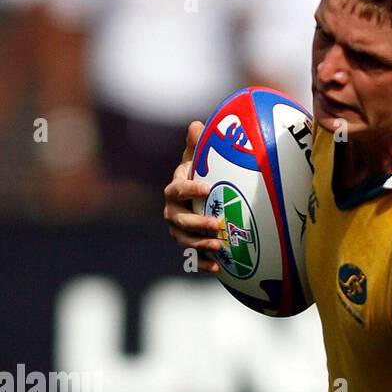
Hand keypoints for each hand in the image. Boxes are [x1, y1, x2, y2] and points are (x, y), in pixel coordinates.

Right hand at [163, 121, 222, 272]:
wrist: (203, 201)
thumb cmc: (203, 175)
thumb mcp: (200, 159)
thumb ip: (199, 145)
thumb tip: (197, 124)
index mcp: (175, 190)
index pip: (177, 189)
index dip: (190, 188)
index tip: (207, 188)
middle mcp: (172, 212)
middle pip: (178, 219)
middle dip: (196, 222)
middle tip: (216, 223)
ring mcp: (178, 231)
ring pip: (184, 240)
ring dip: (200, 245)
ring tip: (219, 246)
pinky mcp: (188, 247)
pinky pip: (192, 258)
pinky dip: (203, 264)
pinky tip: (218, 268)